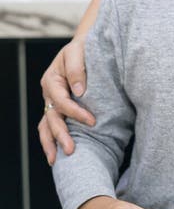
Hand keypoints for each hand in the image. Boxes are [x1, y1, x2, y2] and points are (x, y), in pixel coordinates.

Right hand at [38, 36, 93, 164]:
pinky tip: (56, 155)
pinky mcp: (59, 109)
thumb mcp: (77, 51)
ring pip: (47, 126)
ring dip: (51, 143)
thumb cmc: (82, 49)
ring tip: (56, 160)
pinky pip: (51, 126)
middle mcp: (49, 94)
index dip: (75, 112)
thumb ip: (77, 67)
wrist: (85, 48)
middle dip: (61, 135)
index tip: (92, 121)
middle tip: (72, 150)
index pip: (61, 101)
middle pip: (52, 118)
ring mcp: (52, 103)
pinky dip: (52, 140)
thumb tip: (78, 90)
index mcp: (51, 80)